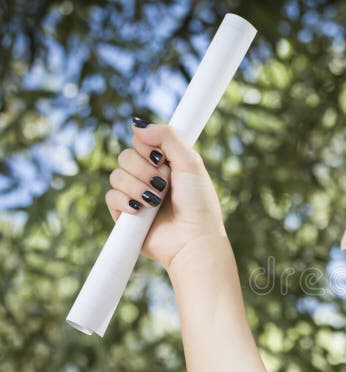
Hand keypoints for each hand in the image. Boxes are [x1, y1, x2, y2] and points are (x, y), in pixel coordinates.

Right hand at [105, 119, 227, 269]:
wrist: (193, 239)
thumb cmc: (198, 203)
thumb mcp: (190, 162)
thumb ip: (167, 137)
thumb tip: (135, 123)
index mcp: (165, 163)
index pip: (141, 140)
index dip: (148, 147)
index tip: (163, 159)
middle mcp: (149, 177)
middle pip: (125, 156)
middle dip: (144, 169)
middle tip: (164, 184)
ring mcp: (136, 195)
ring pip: (116, 175)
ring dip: (138, 187)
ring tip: (156, 201)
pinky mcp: (125, 215)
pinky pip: (110, 196)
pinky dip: (125, 201)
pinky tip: (141, 210)